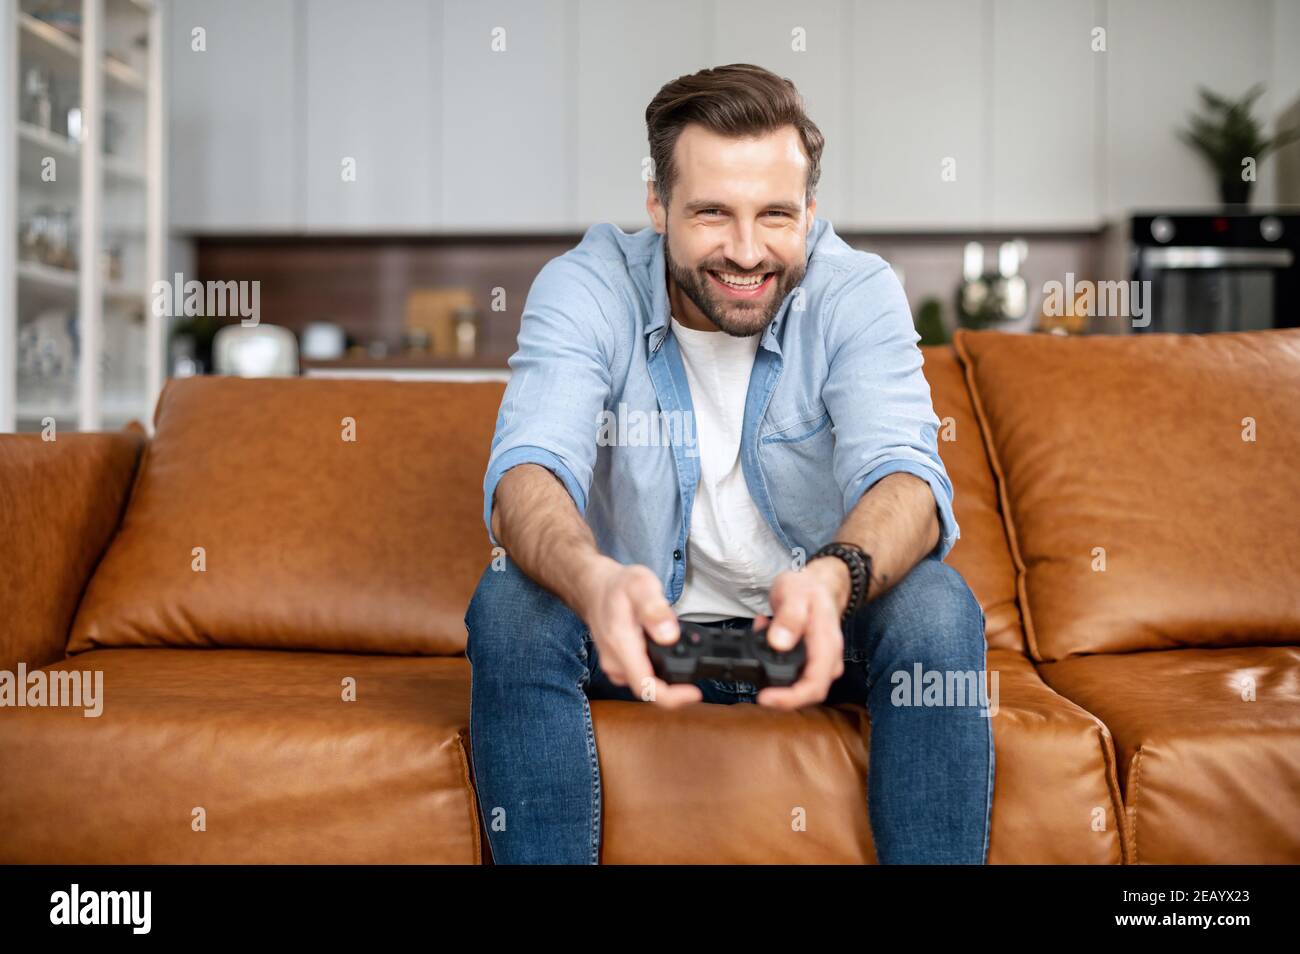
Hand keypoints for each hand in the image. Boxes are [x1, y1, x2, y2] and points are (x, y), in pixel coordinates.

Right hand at [577, 558, 702, 707]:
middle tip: (697, 670)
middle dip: (676, 687)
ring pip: (646, 684)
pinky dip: (658, 672)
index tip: (694, 692)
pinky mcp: (618, 665)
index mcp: (621, 645)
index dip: (672, 697)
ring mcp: (615, 666)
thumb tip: (669, 636)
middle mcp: (614, 662)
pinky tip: (667, 658)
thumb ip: (654, 609)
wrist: (595, 588)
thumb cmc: (618, 586)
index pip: (645, 686)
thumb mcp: (641, 586)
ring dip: (667, 680)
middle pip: (649, 690)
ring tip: (686, 660)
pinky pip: (641, 677)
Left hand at [754, 558, 847, 708]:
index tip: (765, 698)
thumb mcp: (794, 593)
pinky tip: (762, 641)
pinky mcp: (810, 662)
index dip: (790, 698)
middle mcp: (828, 659)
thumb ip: (789, 617)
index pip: (815, 684)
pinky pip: (793, 673)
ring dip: (775, 676)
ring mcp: (820, 662)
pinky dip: (773, 664)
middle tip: (757, 691)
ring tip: (757, 646)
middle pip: (809, 692)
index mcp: (827, 645)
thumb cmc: (808, 588)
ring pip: (800, 685)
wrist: (819, 586)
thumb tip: (778, 644)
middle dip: (782, 697)